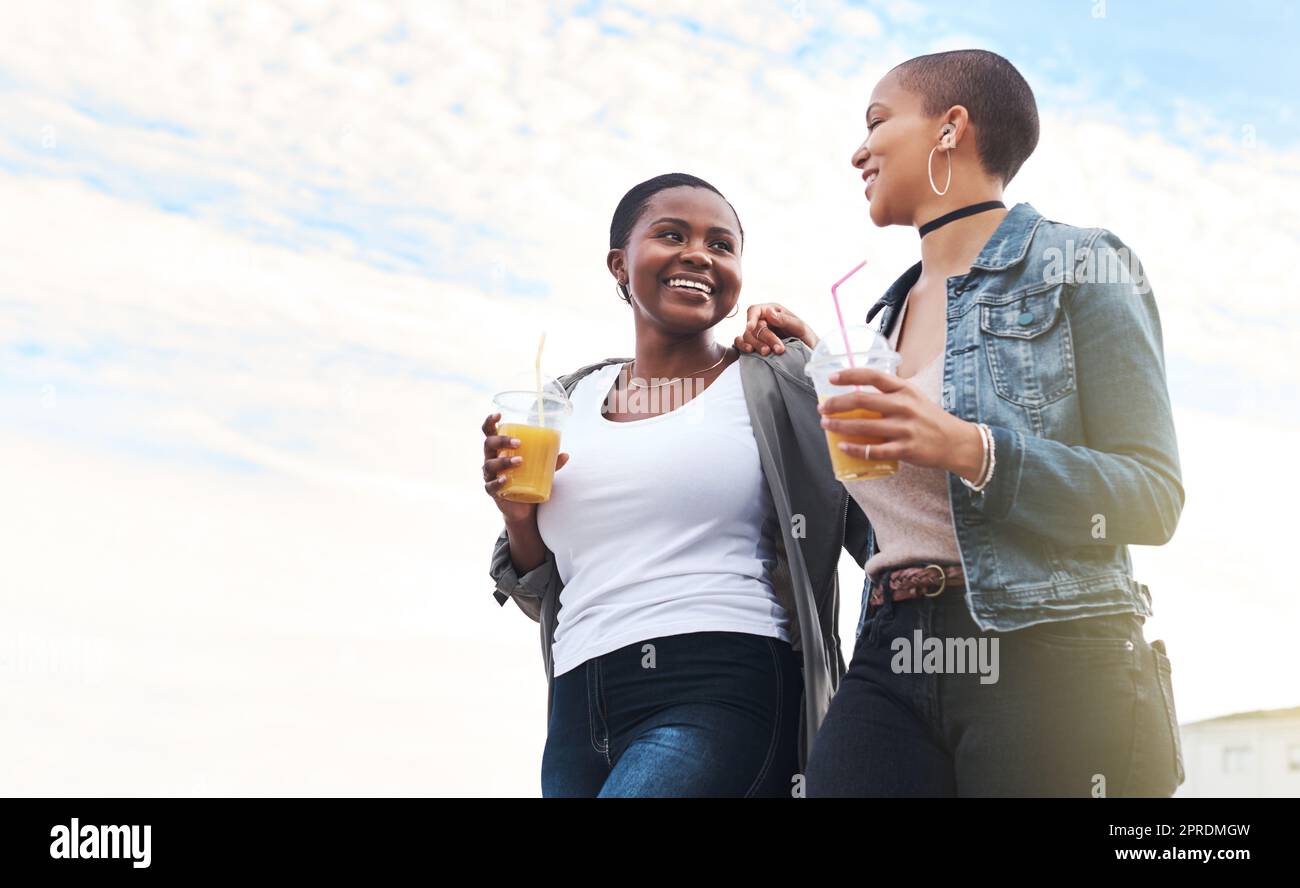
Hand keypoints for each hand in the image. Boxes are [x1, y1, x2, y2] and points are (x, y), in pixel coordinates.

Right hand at [481, 412, 569, 523]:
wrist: (523, 508)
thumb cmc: (528, 481)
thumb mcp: (541, 469)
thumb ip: (552, 462)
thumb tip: (566, 455)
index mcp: (499, 450)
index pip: (489, 432)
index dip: (490, 422)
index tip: (499, 415)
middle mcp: (491, 460)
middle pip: (488, 445)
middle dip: (502, 441)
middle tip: (519, 443)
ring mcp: (490, 476)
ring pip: (490, 465)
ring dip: (504, 461)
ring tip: (520, 462)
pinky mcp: (492, 492)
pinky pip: (491, 486)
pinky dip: (498, 482)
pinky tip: (506, 479)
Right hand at [734, 303, 818, 354]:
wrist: (808, 354)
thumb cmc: (806, 338)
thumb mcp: (800, 327)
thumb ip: (785, 320)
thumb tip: (769, 312)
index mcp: (772, 311)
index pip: (755, 310)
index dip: (751, 318)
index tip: (751, 328)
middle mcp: (762, 320)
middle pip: (753, 327)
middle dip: (765, 338)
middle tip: (779, 349)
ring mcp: (757, 333)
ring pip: (747, 337)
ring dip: (756, 345)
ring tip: (767, 353)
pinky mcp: (754, 344)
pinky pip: (740, 343)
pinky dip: (742, 346)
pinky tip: (750, 351)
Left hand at [815, 367, 984, 479]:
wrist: (956, 442)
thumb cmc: (930, 419)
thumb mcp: (914, 397)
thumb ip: (890, 393)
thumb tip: (858, 391)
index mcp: (905, 389)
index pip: (873, 376)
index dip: (849, 375)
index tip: (831, 378)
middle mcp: (904, 406)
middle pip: (862, 400)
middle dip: (837, 404)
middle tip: (823, 408)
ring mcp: (904, 428)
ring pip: (864, 426)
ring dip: (840, 426)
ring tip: (826, 425)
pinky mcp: (905, 449)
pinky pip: (874, 451)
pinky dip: (855, 449)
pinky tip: (842, 447)